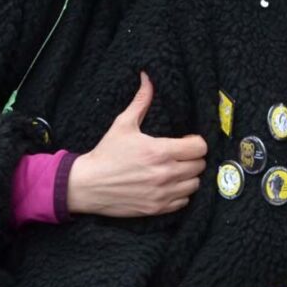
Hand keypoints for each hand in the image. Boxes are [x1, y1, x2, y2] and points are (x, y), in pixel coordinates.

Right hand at [67, 72, 206, 217]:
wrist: (87, 185)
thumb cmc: (106, 153)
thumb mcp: (123, 123)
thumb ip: (141, 101)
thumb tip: (147, 77)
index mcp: (159, 151)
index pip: (200, 147)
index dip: (195, 141)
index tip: (185, 140)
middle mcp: (165, 174)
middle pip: (200, 165)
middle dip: (193, 157)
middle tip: (181, 154)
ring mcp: (162, 194)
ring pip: (194, 184)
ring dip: (189, 176)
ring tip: (176, 169)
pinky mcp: (157, 208)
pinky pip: (183, 201)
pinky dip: (181, 193)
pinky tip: (169, 184)